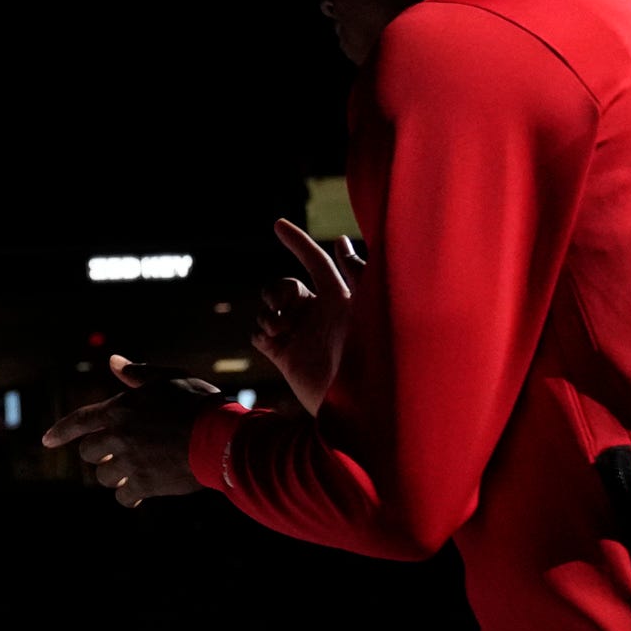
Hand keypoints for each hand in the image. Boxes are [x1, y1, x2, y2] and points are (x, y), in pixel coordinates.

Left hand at [41, 354, 219, 505]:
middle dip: (99, 454)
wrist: (221, 435)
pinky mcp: (145, 484)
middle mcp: (118, 436)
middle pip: (89, 453)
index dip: (60, 432)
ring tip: (132, 472)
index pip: (79, 421)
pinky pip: (124, 498)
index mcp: (120, 409)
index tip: (46, 441)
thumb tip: (113, 361)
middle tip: (118, 453)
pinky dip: (129, 497)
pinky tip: (140, 494)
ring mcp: (130, 462)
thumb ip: (137, 374)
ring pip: (104, 477)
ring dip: (115, 476)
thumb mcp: (168, 378)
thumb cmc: (198, 403)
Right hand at [252, 218, 363, 416]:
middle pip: (283, 285)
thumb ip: (356, 274)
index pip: (315, 262)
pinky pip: (258, 334)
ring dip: (268, 313)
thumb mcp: (367, 310)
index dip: (298, 242)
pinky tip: (271, 341)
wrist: (356, 406)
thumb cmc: (371, 357)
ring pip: (268, 309)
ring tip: (280, 331)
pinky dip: (259, 332)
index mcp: (338, 298)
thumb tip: (341, 240)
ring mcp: (299, 335)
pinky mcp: (284, 356)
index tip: (278, 223)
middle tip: (284, 306)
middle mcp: (317, 314)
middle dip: (277, 289)